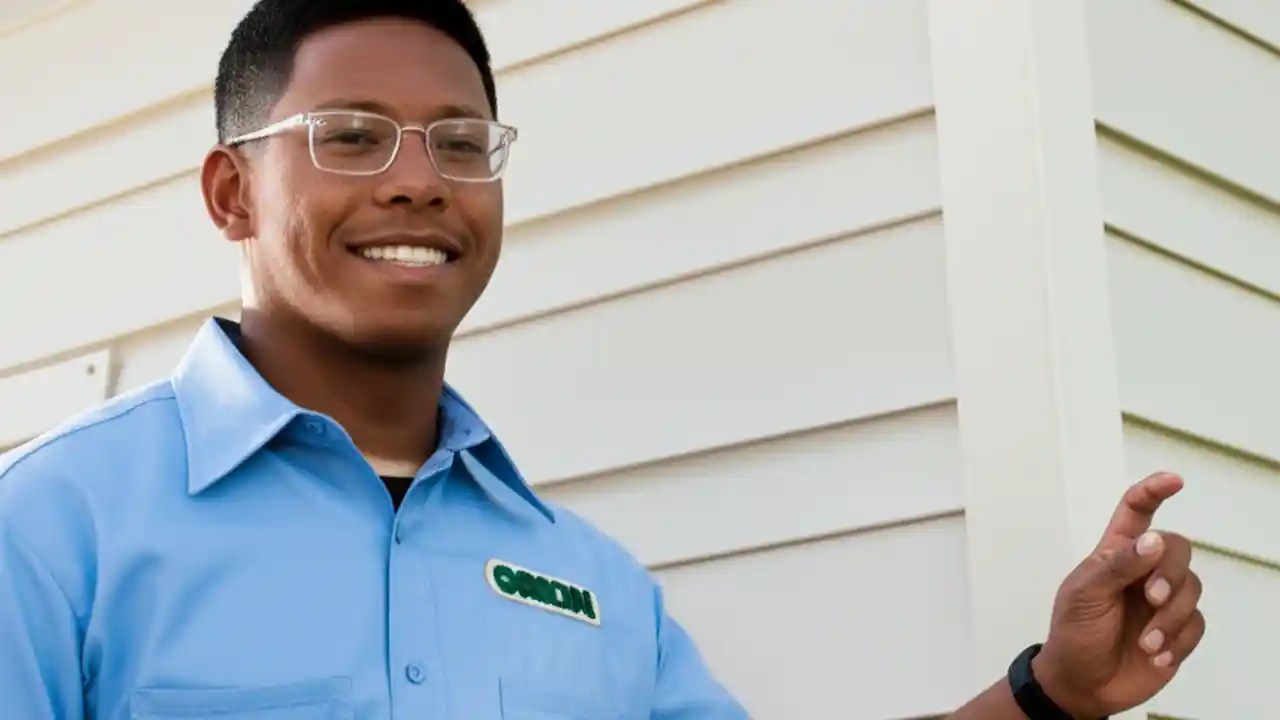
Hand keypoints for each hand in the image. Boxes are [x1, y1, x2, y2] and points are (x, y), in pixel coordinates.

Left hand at [1032, 472, 1204, 717]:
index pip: (1136, 511)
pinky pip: (1196, 624)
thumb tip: (1154, 540)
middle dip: (1169, 572)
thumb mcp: (1084, 594)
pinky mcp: (1177, 630)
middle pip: (1178, 548)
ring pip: (1192, 588)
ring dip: (1170, 617)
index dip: (1153, 491)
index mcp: (1114, 552)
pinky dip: (1177, 641)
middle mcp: (1143, 570)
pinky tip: (1154, 656)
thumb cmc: (1074, 632)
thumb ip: (1117, 565)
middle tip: (1151, 597)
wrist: (1081, 683)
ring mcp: (1162, 600)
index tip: (1174, 480)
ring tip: (1146, 642)